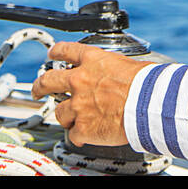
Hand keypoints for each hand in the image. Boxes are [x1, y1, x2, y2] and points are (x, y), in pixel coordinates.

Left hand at [30, 42, 152, 147]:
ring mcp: (78, 105)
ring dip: (66, 117)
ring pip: (60, 112)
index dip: (56, 52)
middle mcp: (80, 80)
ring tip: (74, 121)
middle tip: (38, 90)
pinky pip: (73, 135)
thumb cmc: (147, 85)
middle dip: (39, 86)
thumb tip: (117, 74)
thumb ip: (113, 68)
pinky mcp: (83, 128)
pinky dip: (79, 136)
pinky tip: (86, 137)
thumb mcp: (128, 64)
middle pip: (48, 80)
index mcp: (92, 60)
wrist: (149, 105)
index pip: (66, 51)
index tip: (52, 55)